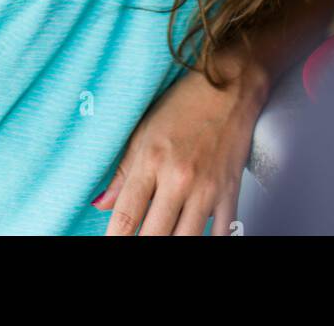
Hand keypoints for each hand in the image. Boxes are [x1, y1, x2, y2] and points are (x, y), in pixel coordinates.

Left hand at [93, 61, 269, 235]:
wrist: (232, 87)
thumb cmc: (186, 103)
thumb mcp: (144, 129)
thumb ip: (122, 171)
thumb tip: (101, 204)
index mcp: (151, 160)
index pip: (126, 216)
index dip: (114, 240)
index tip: (110, 245)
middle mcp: (179, 178)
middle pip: (154, 236)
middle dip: (140, 246)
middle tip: (135, 242)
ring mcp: (207, 188)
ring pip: (185, 241)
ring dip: (170, 244)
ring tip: (162, 237)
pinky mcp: (231, 192)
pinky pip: (222, 234)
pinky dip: (209, 242)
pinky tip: (192, 237)